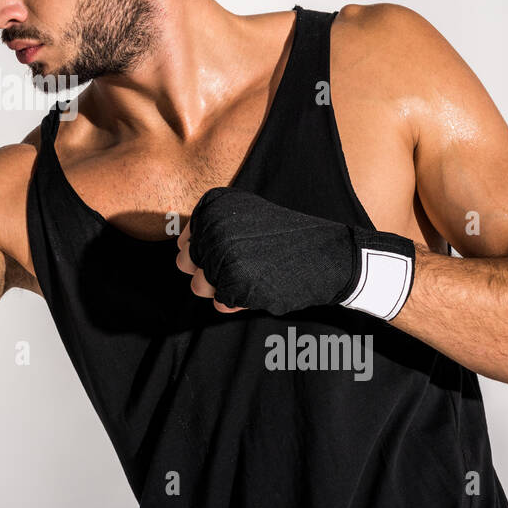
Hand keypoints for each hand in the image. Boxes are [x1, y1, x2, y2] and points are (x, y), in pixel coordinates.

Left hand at [176, 187, 417, 320]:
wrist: (328, 254)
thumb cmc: (286, 237)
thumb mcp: (246, 215)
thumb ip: (211, 228)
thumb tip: (179, 250)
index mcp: (213, 205)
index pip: (185, 242)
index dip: (209, 253)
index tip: (236, 248)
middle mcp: (211, 226)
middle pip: (186, 264)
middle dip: (211, 271)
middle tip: (244, 264)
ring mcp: (221, 255)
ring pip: (199, 286)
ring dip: (223, 288)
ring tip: (252, 274)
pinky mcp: (234, 284)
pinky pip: (220, 302)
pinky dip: (239, 301)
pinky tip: (260, 286)